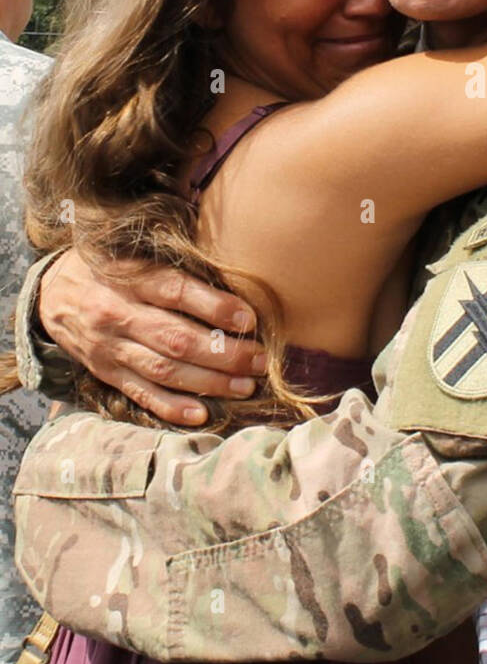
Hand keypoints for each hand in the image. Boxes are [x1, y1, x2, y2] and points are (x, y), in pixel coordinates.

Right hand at [38, 249, 265, 425]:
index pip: (175, 292)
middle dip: (224, 353)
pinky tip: (203, 414)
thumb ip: (173, 261)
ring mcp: (110, 348)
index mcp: (127, 277)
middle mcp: (117, 314)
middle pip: (176, 339)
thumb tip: (232, 272)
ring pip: (164, 370)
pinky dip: (172, 407)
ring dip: (210, 382)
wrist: (49, 294)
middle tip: (260, 360)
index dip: (215, 306)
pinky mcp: (106, 373)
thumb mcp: (132, 250)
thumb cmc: (107, 266)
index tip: (249, 318)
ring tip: (246, 386)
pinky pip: (141, 394)